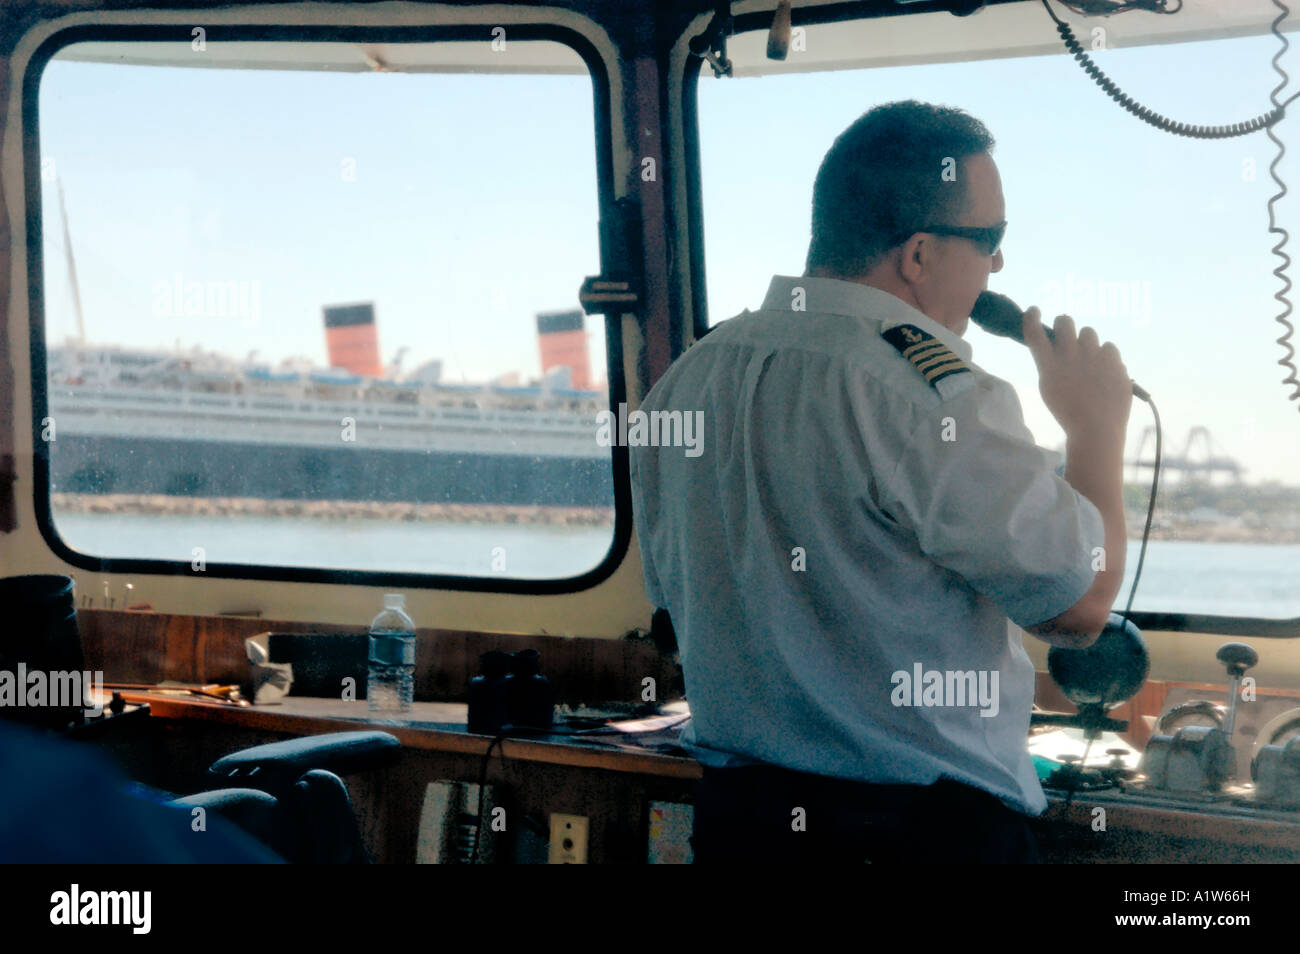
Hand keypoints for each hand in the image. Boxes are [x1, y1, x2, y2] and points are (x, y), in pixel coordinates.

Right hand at [1022, 307, 1132, 438]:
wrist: (1097, 429)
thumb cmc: (1069, 413)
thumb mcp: (1050, 388)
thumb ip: (1050, 365)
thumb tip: (1056, 347)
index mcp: (1049, 365)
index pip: (1035, 331)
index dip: (1031, 318)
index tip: (1034, 311)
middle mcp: (1069, 355)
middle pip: (1065, 321)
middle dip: (1064, 324)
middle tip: (1066, 334)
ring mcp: (1094, 356)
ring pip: (1089, 332)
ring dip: (1086, 340)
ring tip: (1089, 358)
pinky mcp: (1114, 361)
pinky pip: (1109, 347)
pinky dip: (1105, 355)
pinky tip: (1105, 370)